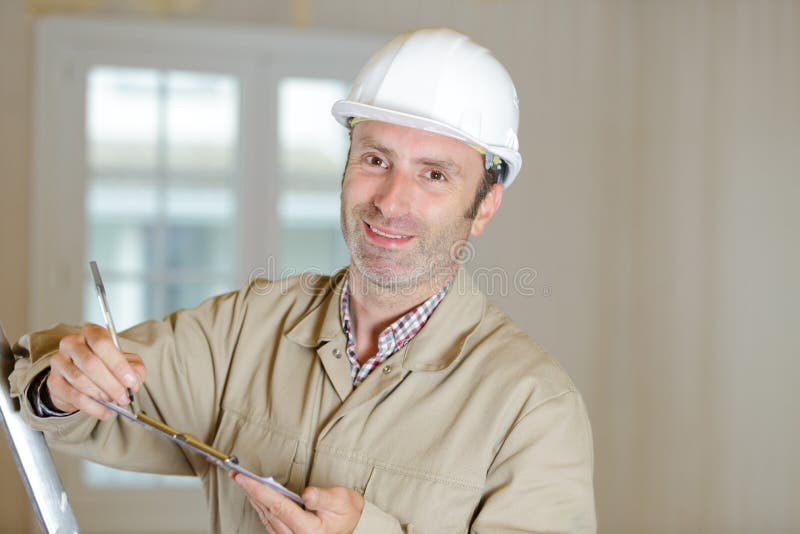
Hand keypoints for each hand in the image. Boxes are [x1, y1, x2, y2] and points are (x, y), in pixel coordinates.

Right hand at [47, 323, 145, 418]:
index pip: (102, 343)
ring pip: (81, 381)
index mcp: (91, 332)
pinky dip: (93, 407)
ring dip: (102, 395)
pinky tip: (105, 411)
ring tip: (113, 400)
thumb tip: (135, 381)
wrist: (80, 377)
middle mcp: (72, 343)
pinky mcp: (53, 381)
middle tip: (124, 397)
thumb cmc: (105, 365)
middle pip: (91, 364)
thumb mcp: (126, 362)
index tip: (131, 382)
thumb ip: (134, 369)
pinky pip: (74, 396)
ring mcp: (59, 362)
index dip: (118, 365)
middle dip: (112, 384)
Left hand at [233, 473, 363, 533]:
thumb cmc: (347, 512)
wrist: (354, 525)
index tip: (245, 479)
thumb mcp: (341, 500)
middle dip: (251, 491)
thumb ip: (323, 497)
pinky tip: (255, 495)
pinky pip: (269, 521)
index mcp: (308, 530)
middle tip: (237, 475)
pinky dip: (260, 506)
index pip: (279, 507)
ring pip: (266, 517)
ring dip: (253, 498)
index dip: (260, 491)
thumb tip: (306, 494)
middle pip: (268, 512)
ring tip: (242, 482)